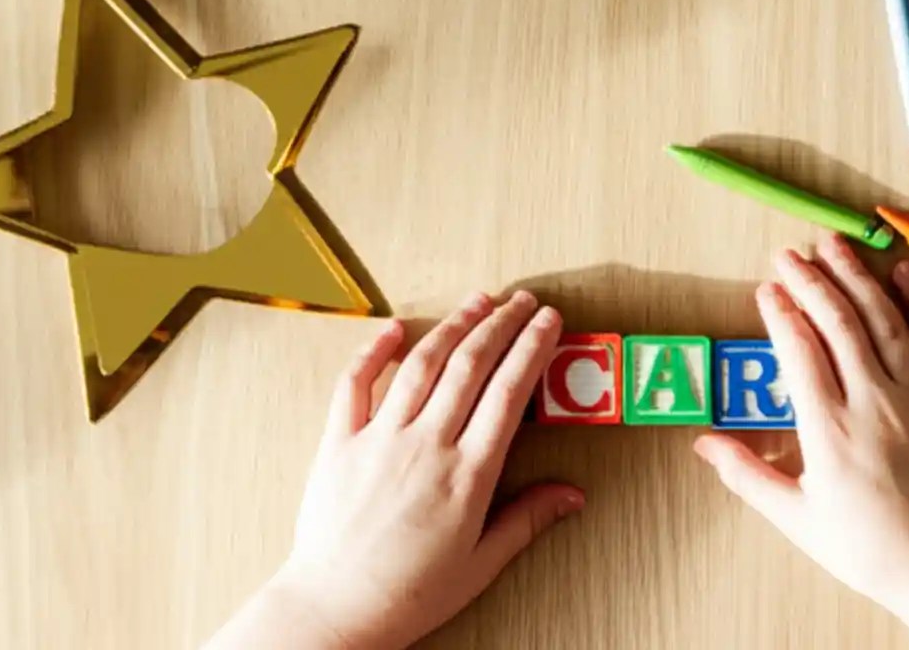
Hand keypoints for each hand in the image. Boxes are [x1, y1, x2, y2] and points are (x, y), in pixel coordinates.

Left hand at [207, 291, 583, 649]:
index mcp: (468, 476)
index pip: (509, 393)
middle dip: (503, 324)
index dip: (532, 349)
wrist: (335, 609)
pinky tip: (393, 328)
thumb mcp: (481, 563)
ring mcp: (380, 439)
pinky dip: (372, 350)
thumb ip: (528, 519)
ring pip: (423, 364)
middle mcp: (426, 447)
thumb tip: (572, 495)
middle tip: (523, 300)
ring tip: (478, 300)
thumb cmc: (408, 594)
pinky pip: (355, 383)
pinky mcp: (340, 442)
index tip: (548, 322)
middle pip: (472, 366)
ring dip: (454, 325)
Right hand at [694, 235, 908, 604]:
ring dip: (857, 278)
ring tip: (834, 246)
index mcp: (830, 430)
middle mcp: (874, 402)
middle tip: (789, 253)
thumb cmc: (871, 549)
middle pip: (838, 324)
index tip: (766, 288)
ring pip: (884, 321)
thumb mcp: (797, 519)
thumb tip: (703, 444)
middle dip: (811, 282)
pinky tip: (903, 274)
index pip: (799, 352)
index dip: (781, 314)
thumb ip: (748, 475)